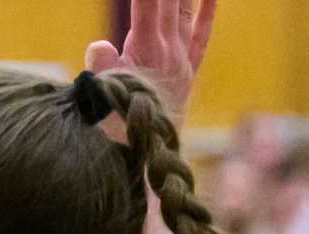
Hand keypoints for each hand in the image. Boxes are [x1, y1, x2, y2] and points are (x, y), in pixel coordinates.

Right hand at [86, 0, 215, 117]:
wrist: (146, 145)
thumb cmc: (119, 120)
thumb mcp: (102, 88)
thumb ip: (100, 60)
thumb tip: (101, 45)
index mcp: (146, 47)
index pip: (146, 2)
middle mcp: (168, 47)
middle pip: (168, 1)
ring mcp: (182, 57)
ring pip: (185, 11)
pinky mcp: (189, 70)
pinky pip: (202, 35)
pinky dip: (207, 12)